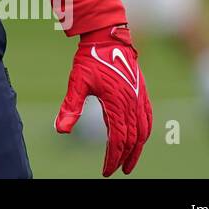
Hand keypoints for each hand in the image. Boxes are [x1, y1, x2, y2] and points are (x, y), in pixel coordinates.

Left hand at [56, 24, 151, 175]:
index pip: (118, 139)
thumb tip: (61, 130)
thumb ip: (70, 107)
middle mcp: (133, 103)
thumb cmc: (91, 59)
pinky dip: (144, 133)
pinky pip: (148, 119)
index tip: (106, 171)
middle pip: (133, 139)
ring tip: (128, 162)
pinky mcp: (143, 93)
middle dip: (125, 158)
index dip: (112, 158)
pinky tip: (139, 140)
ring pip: (144, 131)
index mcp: (118, 103)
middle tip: (115, 170)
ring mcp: (140, 98)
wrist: (108, 37)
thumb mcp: (77, 82)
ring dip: (137, 149)